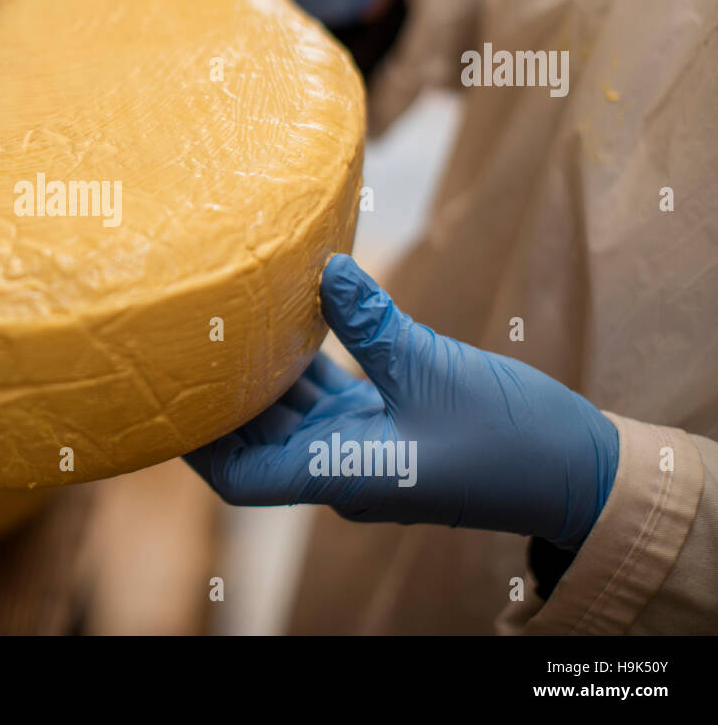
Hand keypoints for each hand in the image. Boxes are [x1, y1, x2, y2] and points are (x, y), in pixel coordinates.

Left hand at [186, 255, 619, 550]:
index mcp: (341, 473)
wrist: (578, 472)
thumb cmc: (510, 439)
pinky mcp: (386, 427)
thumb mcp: (434, 370)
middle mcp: (339, 468)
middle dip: (222, 395)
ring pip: (291, 413)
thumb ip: (372, 321)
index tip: (166, 396)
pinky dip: (307, 363)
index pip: (242, 476)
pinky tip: (288, 319)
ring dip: (263, 373)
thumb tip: (325, 268)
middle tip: (188, 336)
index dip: (198, 443)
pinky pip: (329, 397)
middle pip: (256, 439)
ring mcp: (362, 449)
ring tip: (226, 320)